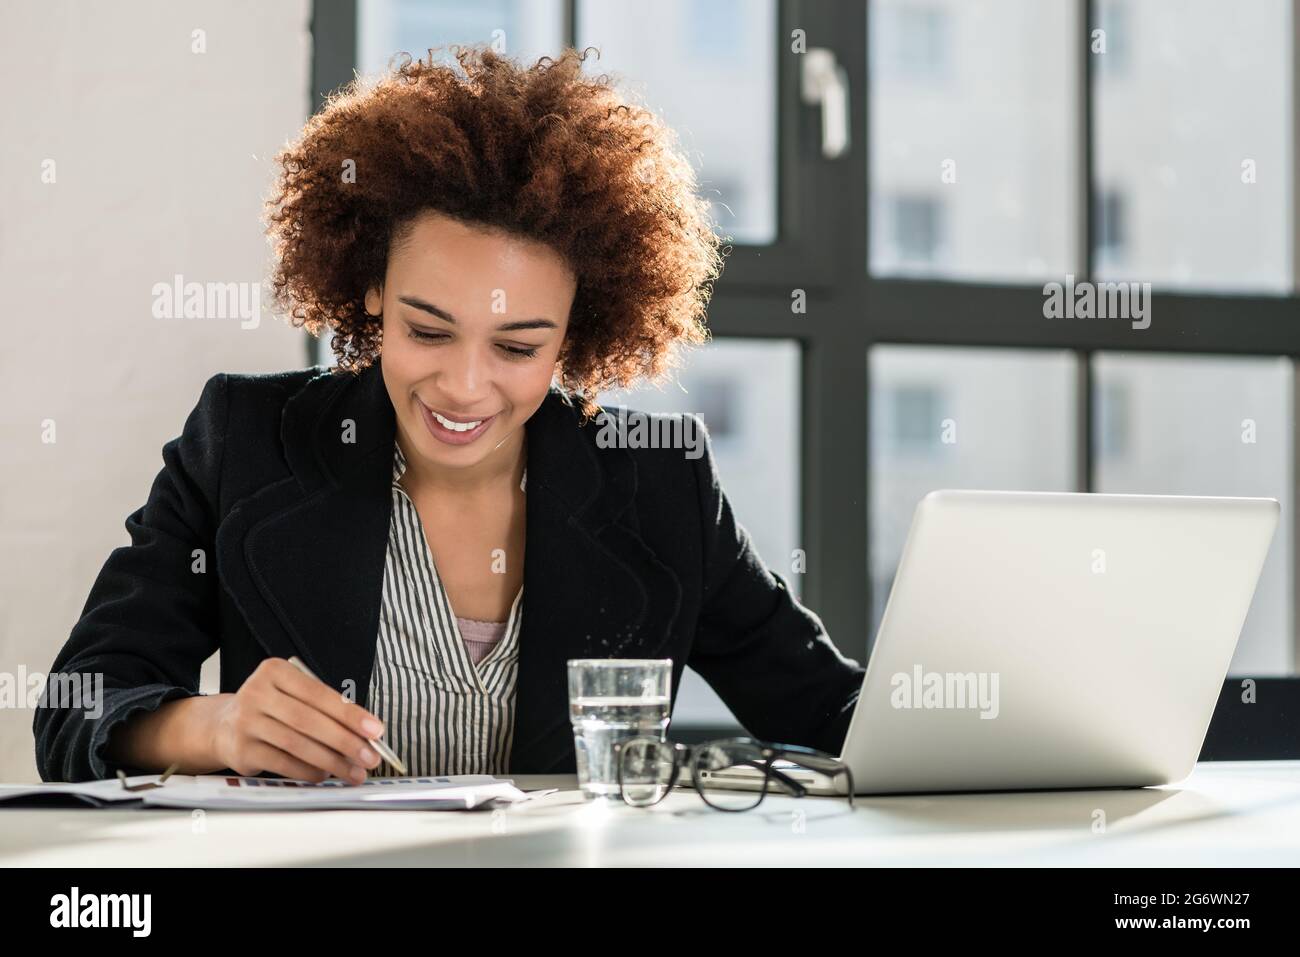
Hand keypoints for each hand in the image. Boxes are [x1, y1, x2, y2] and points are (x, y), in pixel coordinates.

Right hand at [210, 658, 384, 782]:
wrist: (224, 726)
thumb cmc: (273, 709)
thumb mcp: (294, 696)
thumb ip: (326, 709)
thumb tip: (366, 735)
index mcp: (275, 671)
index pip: (319, 693)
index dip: (350, 714)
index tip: (375, 730)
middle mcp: (256, 693)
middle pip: (309, 720)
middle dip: (345, 741)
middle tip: (371, 757)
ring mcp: (246, 722)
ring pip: (297, 744)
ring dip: (331, 761)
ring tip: (354, 771)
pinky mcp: (241, 750)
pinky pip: (283, 763)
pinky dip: (308, 771)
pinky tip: (325, 775)